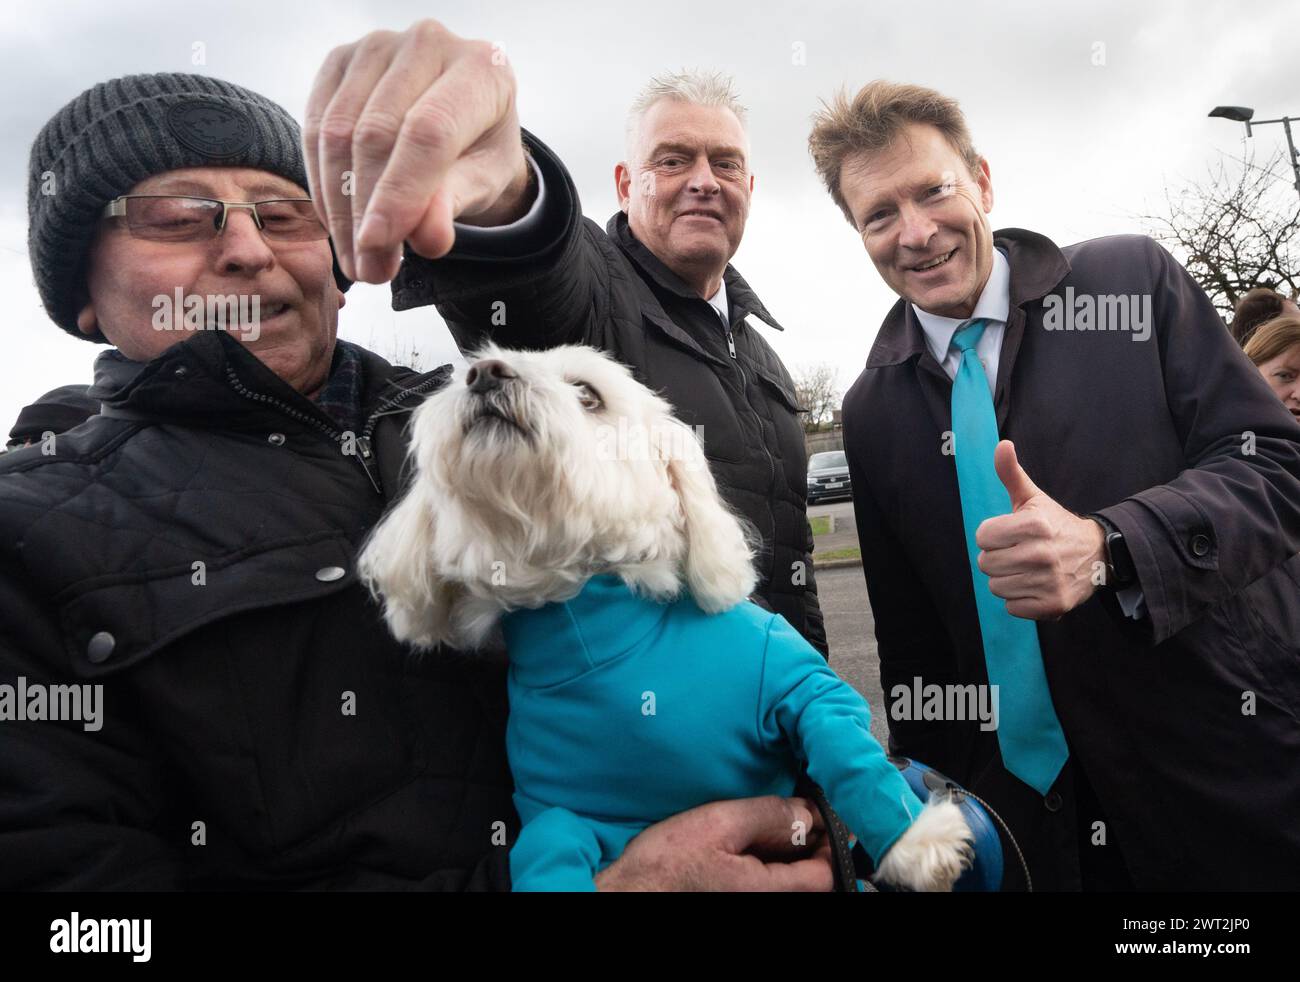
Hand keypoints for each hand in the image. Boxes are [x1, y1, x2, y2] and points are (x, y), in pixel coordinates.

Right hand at [303, 19, 532, 282]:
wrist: (463, 126)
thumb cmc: (480, 154)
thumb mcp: (482, 184)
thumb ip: (453, 206)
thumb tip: (424, 239)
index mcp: (480, 68)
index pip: (429, 133)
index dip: (400, 194)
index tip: (378, 247)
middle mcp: (428, 42)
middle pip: (377, 133)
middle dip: (366, 212)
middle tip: (371, 271)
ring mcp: (377, 45)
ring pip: (337, 133)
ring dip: (340, 208)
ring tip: (358, 261)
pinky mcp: (339, 61)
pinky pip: (314, 128)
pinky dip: (323, 184)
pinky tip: (340, 225)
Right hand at [593, 796, 833, 890]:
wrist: (630, 892)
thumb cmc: (666, 863)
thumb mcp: (719, 823)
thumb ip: (769, 816)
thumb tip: (808, 812)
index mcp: (767, 890)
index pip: (825, 873)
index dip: (831, 841)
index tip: (824, 817)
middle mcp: (764, 902)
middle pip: (811, 881)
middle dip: (812, 847)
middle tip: (801, 817)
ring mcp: (752, 901)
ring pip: (790, 882)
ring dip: (793, 856)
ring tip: (779, 827)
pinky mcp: (738, 898)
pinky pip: (769, 884)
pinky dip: (773, 865)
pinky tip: (757, 846)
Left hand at [975, 440, 1106, 619]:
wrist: (1096, 554)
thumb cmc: (1055, 524)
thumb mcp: (1033, 498)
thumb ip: (1011, 474)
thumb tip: (1002, 445)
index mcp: (1035, 524)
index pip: (982, 537)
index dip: (991, 536)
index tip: (1008, 534)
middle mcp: (1042, 553)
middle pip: (986, 563)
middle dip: (997, 558)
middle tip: (1017, 553)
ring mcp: (1049, 581)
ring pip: (996, 587)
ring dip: (1006, 579)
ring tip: (1025, 569)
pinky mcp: (1053, 605)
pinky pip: (1012, 607)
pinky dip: (1019, 600)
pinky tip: (1034, 585)